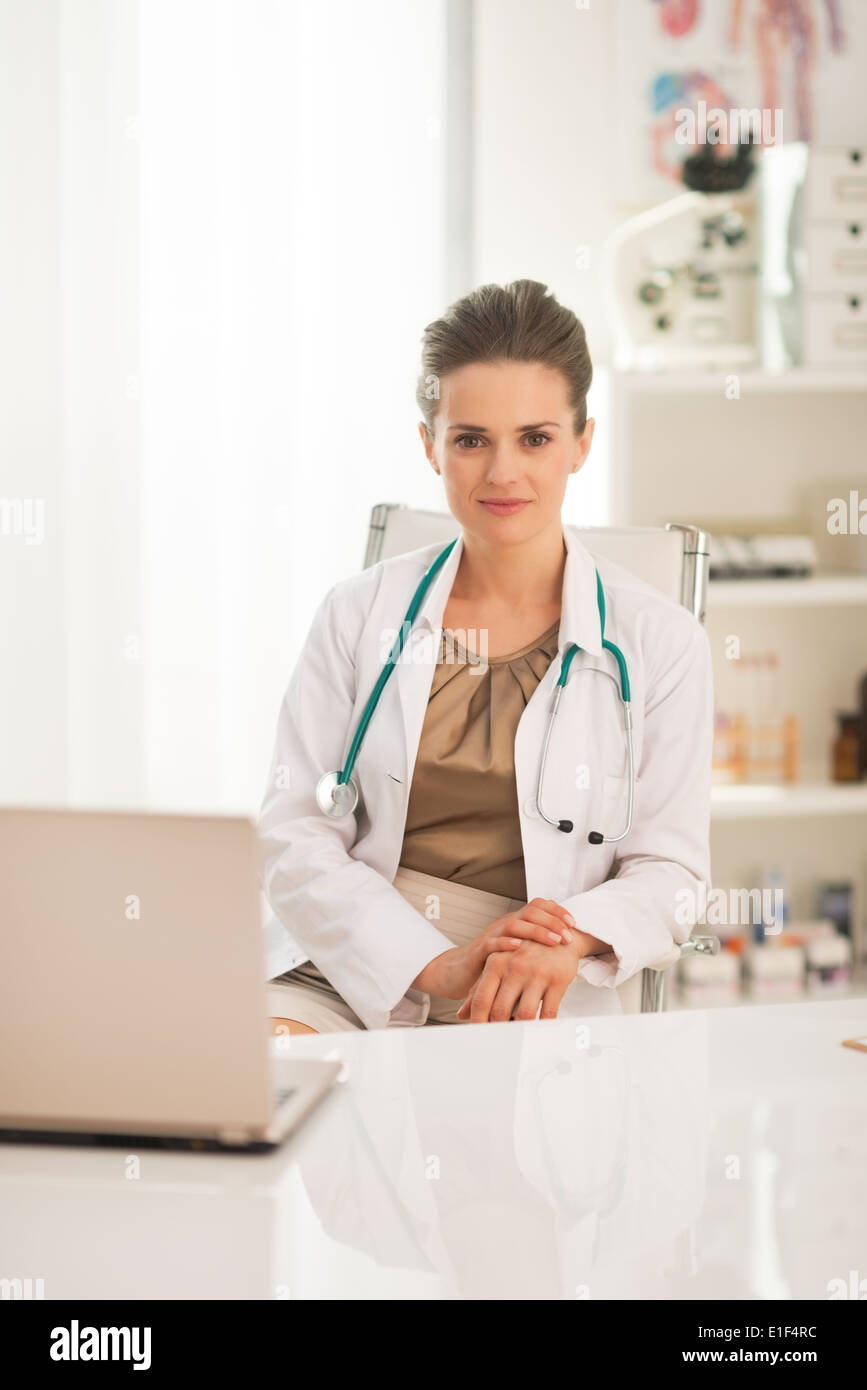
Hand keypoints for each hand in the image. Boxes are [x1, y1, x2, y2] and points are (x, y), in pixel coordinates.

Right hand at [410, 898, 577, 1000]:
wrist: (457, 972)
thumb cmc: (492, 964)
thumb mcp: (518, 952)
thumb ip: (536, 946)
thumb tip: (567, 943)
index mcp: (516, 923)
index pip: (538, 905)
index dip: (557, 911)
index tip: (574, 923)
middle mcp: (504, 925)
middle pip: (530, 912)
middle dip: (553, 921)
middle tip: (568, 935)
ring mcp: (491, 936)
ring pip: (514, 924)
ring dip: (537, 931)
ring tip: (554, 940)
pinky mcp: (479, 952)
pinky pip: (492, 943)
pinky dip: (506, 943)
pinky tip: (520, 947)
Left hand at [455, 927, 606, 1023]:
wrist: (558, 933)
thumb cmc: (525, 952)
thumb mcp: (500, 964)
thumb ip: (479, 988)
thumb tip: (462, 1014)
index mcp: (496, 963)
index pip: (481, 1000)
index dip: (477, 1022)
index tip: (476, 1035)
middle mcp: (515, 967)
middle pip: (500, 1010)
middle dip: (496, 1030)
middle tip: (496, 1041)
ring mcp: (537, 974)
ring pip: (525, 1014)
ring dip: (520, 1030)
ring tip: (516, 1038)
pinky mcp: (557, 980)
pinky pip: (549, 1012)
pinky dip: (542, 1026)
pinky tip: (538, 1030)